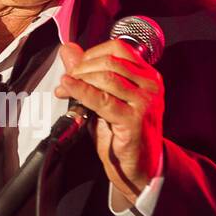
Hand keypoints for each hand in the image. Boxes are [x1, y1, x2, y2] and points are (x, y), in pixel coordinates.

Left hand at [54, 38, 163, 202]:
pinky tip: (69, 89)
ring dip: (79, 81)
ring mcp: (146, 102)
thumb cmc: (122, 133)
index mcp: (147, 75)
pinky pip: (103, 100)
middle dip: (81, 69)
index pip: (118, 48)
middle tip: (64, 81)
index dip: (91, 54)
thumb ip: (87, 73)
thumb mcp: (104, 98)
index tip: (73, 67)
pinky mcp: (135, 120)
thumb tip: (67, 49)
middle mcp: (151, 85)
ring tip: (64, 90)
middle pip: (110, 62)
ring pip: (107, 78)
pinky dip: (82, 92)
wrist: (138, 166)